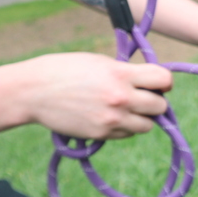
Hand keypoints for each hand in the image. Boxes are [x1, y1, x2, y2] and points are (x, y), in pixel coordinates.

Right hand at [13, 53, 172, 139]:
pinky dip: (125, 127)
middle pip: (161, 107)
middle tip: (142, 97)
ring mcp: (112, 119)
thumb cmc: (65, 70)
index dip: (164, 82)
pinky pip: (128, 134)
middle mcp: (121, 98)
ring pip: (147, 125)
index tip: (158, 83)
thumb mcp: (99, 62)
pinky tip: (109, 116)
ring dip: (142, 118)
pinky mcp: (102, 134)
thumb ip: (126, 72)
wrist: (33, 91)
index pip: (164, 79)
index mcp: (121, 74)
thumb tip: (151, 82)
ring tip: (126, 108)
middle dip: (155, 101)